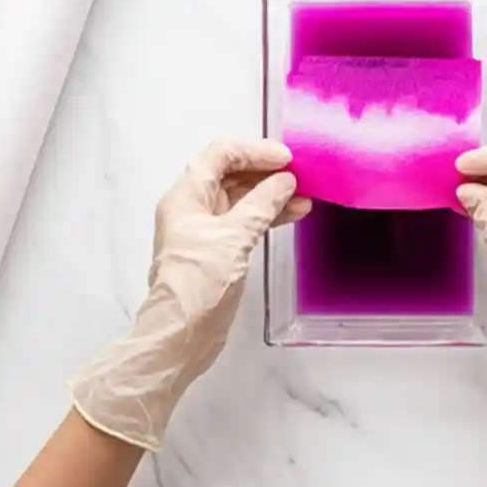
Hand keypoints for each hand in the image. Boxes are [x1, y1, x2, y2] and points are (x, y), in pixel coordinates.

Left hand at [69, 139, 309, 450]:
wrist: (181, 336)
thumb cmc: (199, 284)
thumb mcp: (233, 238)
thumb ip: (261, 205)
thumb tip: (286, 181)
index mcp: (187, 196)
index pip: (220, 154)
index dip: (254, 151)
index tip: (288, 159)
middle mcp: (194, 207)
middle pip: (231, 173)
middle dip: (266, 171)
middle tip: (302, 173)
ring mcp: (206, 229)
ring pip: (242, 198)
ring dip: (272, 194)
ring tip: (306, 195)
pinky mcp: (219, 250)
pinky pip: (246, 220)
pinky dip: (268, 215)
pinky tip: (294, 213)